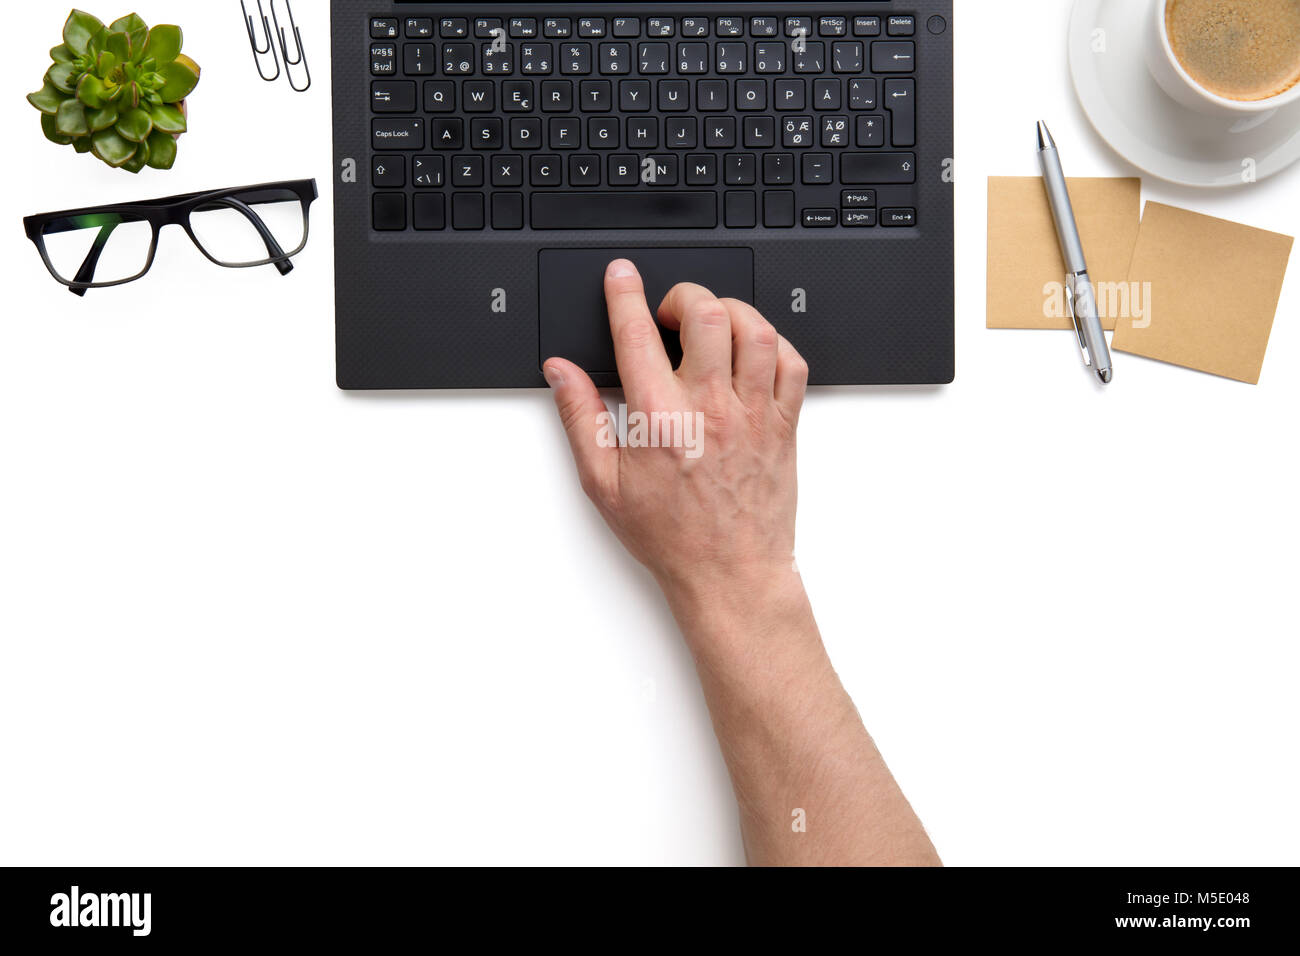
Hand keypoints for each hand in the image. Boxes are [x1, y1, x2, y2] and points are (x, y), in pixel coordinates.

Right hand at [543, 259, 808, 607]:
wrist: (731, 574)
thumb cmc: (672, 536)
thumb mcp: (604, 483)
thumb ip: (581, 419)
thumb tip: (561, 373)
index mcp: (662, 420)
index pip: (638, 334)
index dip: (624, 293)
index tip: (621, 276)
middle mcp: (712, 409)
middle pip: (707, 314)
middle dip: (684, 296)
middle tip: (669, 313)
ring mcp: (754, 415)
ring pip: (756, 329)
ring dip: (731, 312)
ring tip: (711, 325)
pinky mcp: (784, 426)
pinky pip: (791, 363)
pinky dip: (773, 344)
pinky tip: (750, 355)